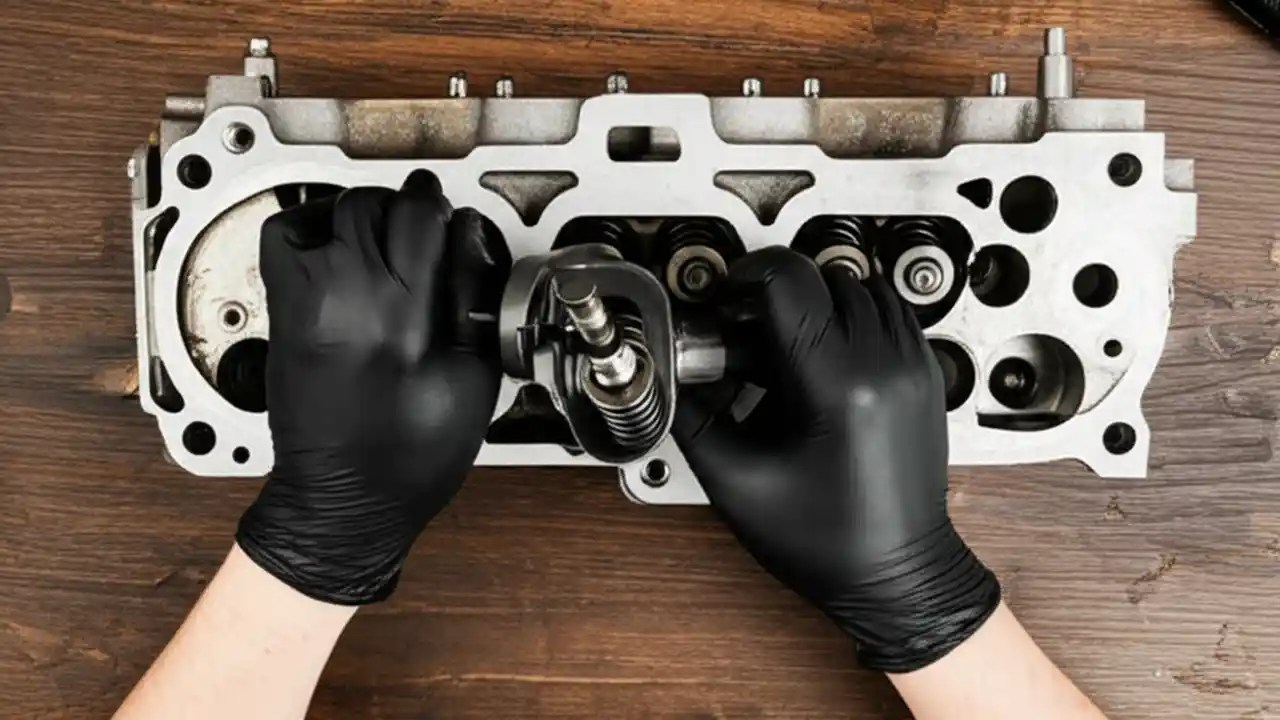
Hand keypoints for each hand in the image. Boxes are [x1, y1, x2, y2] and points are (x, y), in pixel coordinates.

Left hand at [236, 171, 510, 604]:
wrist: (342, 500)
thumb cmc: (409, 457)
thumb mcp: (473, 381)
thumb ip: (475, 302)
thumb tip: (471, 243)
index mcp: (401, 315)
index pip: (422, 216)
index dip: (446, 213)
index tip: (455, 223)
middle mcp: (344, 296)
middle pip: (375, 205)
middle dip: (407, 210)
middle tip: (426, 235)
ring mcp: (303, 300)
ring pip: (331, 211)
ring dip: (365, 216)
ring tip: (387, 243)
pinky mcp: (281, 311)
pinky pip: (286, 239)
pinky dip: (312, 228)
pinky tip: (338, 250)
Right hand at [673, 247, 1000, 671]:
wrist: (898, 577)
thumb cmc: (826, 542)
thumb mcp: (738, 484)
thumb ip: (694, 420)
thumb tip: (670, 374)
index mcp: (839, 389)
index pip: (792, 284)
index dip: (746, 277)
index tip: (726, 295)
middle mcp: (885, 366)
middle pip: (824, 278)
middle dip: (777, 294)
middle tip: (746, 327)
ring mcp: (914, 369)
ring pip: (863, 286)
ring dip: (818, 301)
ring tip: (785, 342)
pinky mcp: (926, 377)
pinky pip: (893, 312)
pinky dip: (854, 316)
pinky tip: (824, 354)